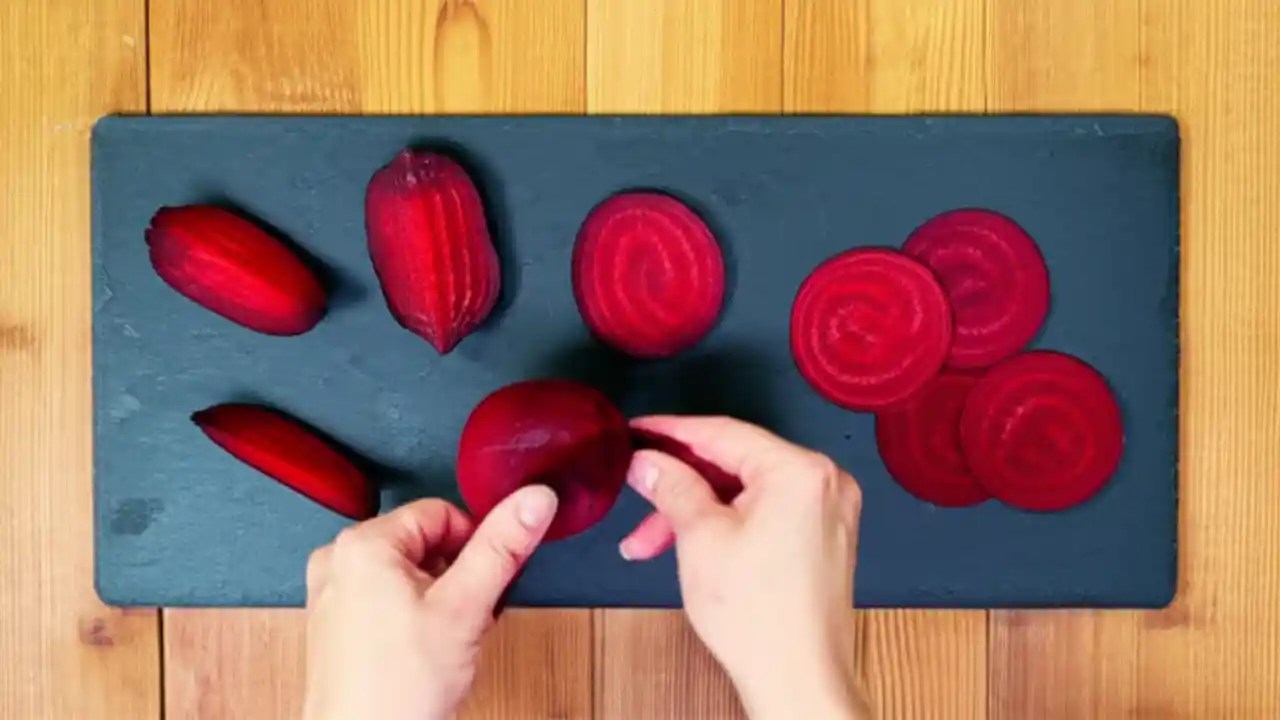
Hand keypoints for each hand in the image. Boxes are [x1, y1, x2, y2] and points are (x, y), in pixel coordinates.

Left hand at [302, 486, 557, 719]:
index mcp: (363, 544)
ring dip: (439, 599)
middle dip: (457, 576)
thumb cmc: (398, 689)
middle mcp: (338, 562)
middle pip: (424, 543)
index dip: (474, 545)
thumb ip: (502, 547)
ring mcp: (333, 596)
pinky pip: (387, 601)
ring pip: (408, 574)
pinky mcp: (336, 626)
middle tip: (467, 616)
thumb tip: (533, 501)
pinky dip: (414, 618)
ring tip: (446, 639)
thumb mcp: (465, 607)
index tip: (486, 579)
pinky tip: (424, 652)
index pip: (440, 513)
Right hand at [620, 416, 868, 719]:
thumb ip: (672, 486)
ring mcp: (828, 510)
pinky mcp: (823, 537)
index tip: (638, 431)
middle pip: (735, 465)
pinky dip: (727, 525)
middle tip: (637, 490)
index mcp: (799, 471)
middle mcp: (824, 482)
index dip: (672, 432)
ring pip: (746, 493)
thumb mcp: (699, 537)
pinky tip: (688, 544)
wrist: (797, 678)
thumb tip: (647, 460)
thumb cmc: (757, 615)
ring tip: (648, 542)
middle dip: (679, 485)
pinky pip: (766, 513)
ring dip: (696, 512)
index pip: (724, 433)